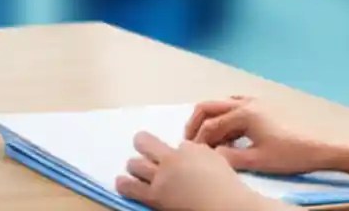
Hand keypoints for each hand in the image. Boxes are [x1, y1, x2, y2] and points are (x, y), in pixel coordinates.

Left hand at [115, 131, 281, 210]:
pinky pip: (131, 188)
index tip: (178, 157)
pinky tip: (120, 181)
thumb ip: (202, 154)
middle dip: (143, 144)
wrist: (226, 207)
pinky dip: (124, 183)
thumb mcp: (218, 161)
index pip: (176, 144)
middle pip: (146, 144)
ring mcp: (162, 177)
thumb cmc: (227, 187)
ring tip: (132, 166)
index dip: (176, 151)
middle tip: (141, 145)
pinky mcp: (155, 196)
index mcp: (190, 148)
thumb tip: (193, 152)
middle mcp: (172, 159)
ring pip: (135, 164)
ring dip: (134, 165)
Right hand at [184, 97, 325, 175]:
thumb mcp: (257, 161)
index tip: (192, 154)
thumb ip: (228, 158)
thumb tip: (209, 155)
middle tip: (189, 141)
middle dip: (196, 123)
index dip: (198, 140)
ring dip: (210, 119)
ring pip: (221, 104)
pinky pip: (234, 106)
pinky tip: (228, 134)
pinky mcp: (264, 106)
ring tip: (208, 140)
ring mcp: (256, 102)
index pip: (211, 125)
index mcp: (244, 113)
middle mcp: (247, 102)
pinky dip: (224, 117)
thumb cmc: (289, 153)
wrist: (319, 147)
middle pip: (209, 106)